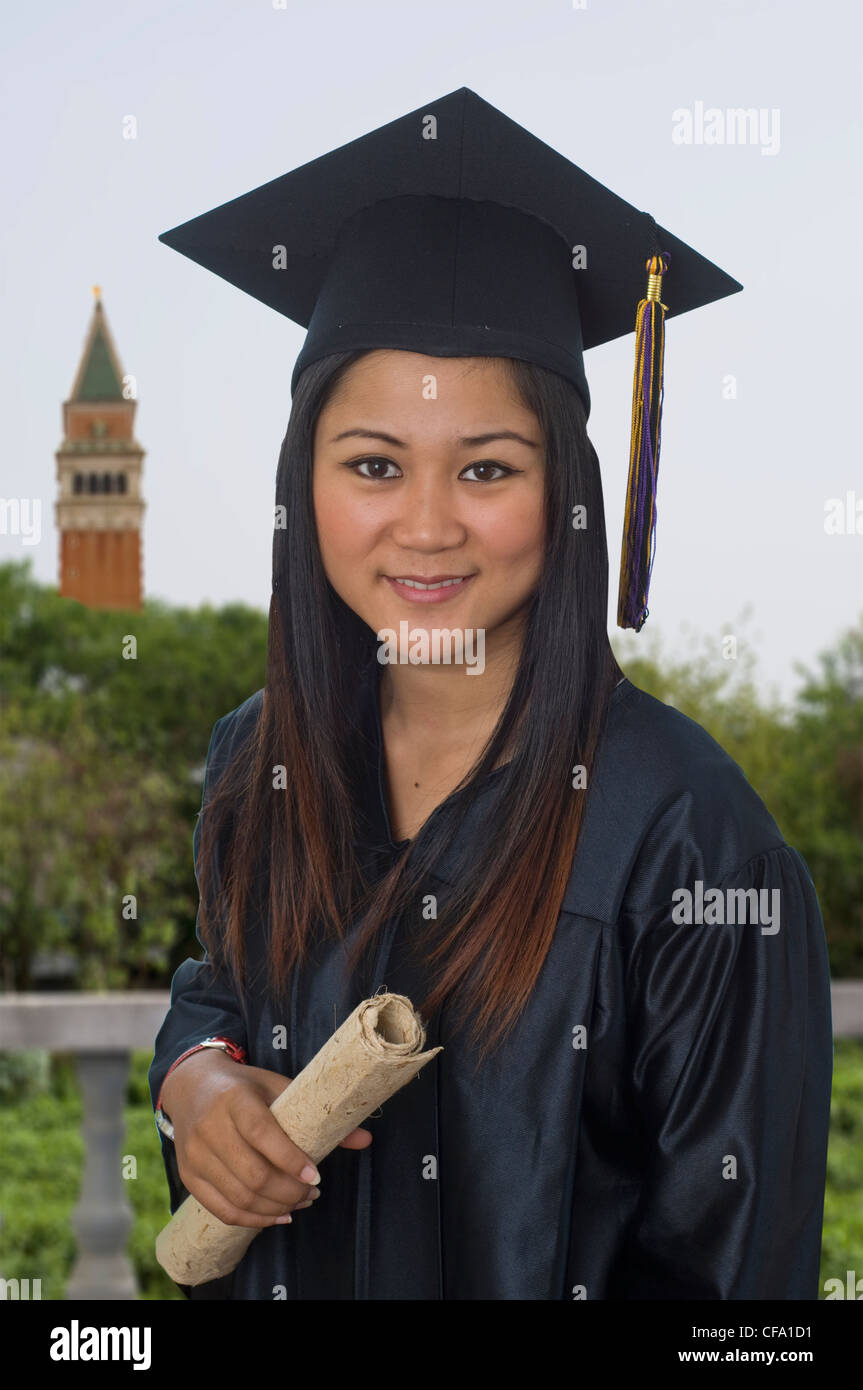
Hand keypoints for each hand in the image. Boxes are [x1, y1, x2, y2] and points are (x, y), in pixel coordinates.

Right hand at [160, 1049, 371, 1228]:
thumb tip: (365, 1139)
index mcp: (234, 1099)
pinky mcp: (188, 1176)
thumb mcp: (278, 1088)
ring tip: (299, 1203)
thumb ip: (316, 1113)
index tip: (316, 1175)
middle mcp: (209, 1127)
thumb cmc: (245, 1088)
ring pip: (239, 1197)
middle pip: (252, 1174)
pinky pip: (222, 1209)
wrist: (192, 1087)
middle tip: (313, 1192)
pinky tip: (276, 1216)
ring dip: (275, 1209)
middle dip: (289, 1192)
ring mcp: (195, 1155)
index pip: (261, 1133)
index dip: (290, 1160)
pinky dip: (252, 1220)